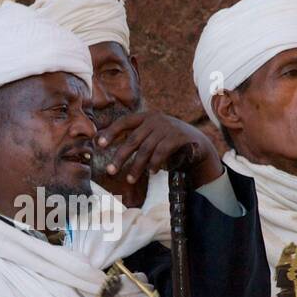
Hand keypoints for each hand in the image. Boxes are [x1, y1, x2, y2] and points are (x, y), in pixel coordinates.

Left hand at [96, 111, 220, 186]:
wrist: (197, 142)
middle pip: (132, 140)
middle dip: (120, 157)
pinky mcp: (177, 137)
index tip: (99, 144)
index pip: (124, 122)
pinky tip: (151, 172)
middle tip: (110, 172)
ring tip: (130, 179)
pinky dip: (154, 164)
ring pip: (146, 149)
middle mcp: (155, 119)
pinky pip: (161, 152)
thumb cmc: (167, 141)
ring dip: (137, 166)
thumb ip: (136, 140)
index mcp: (145, 117)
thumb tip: (112, 154)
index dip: (111, 132)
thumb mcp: (151, 135)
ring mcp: (167, 127)